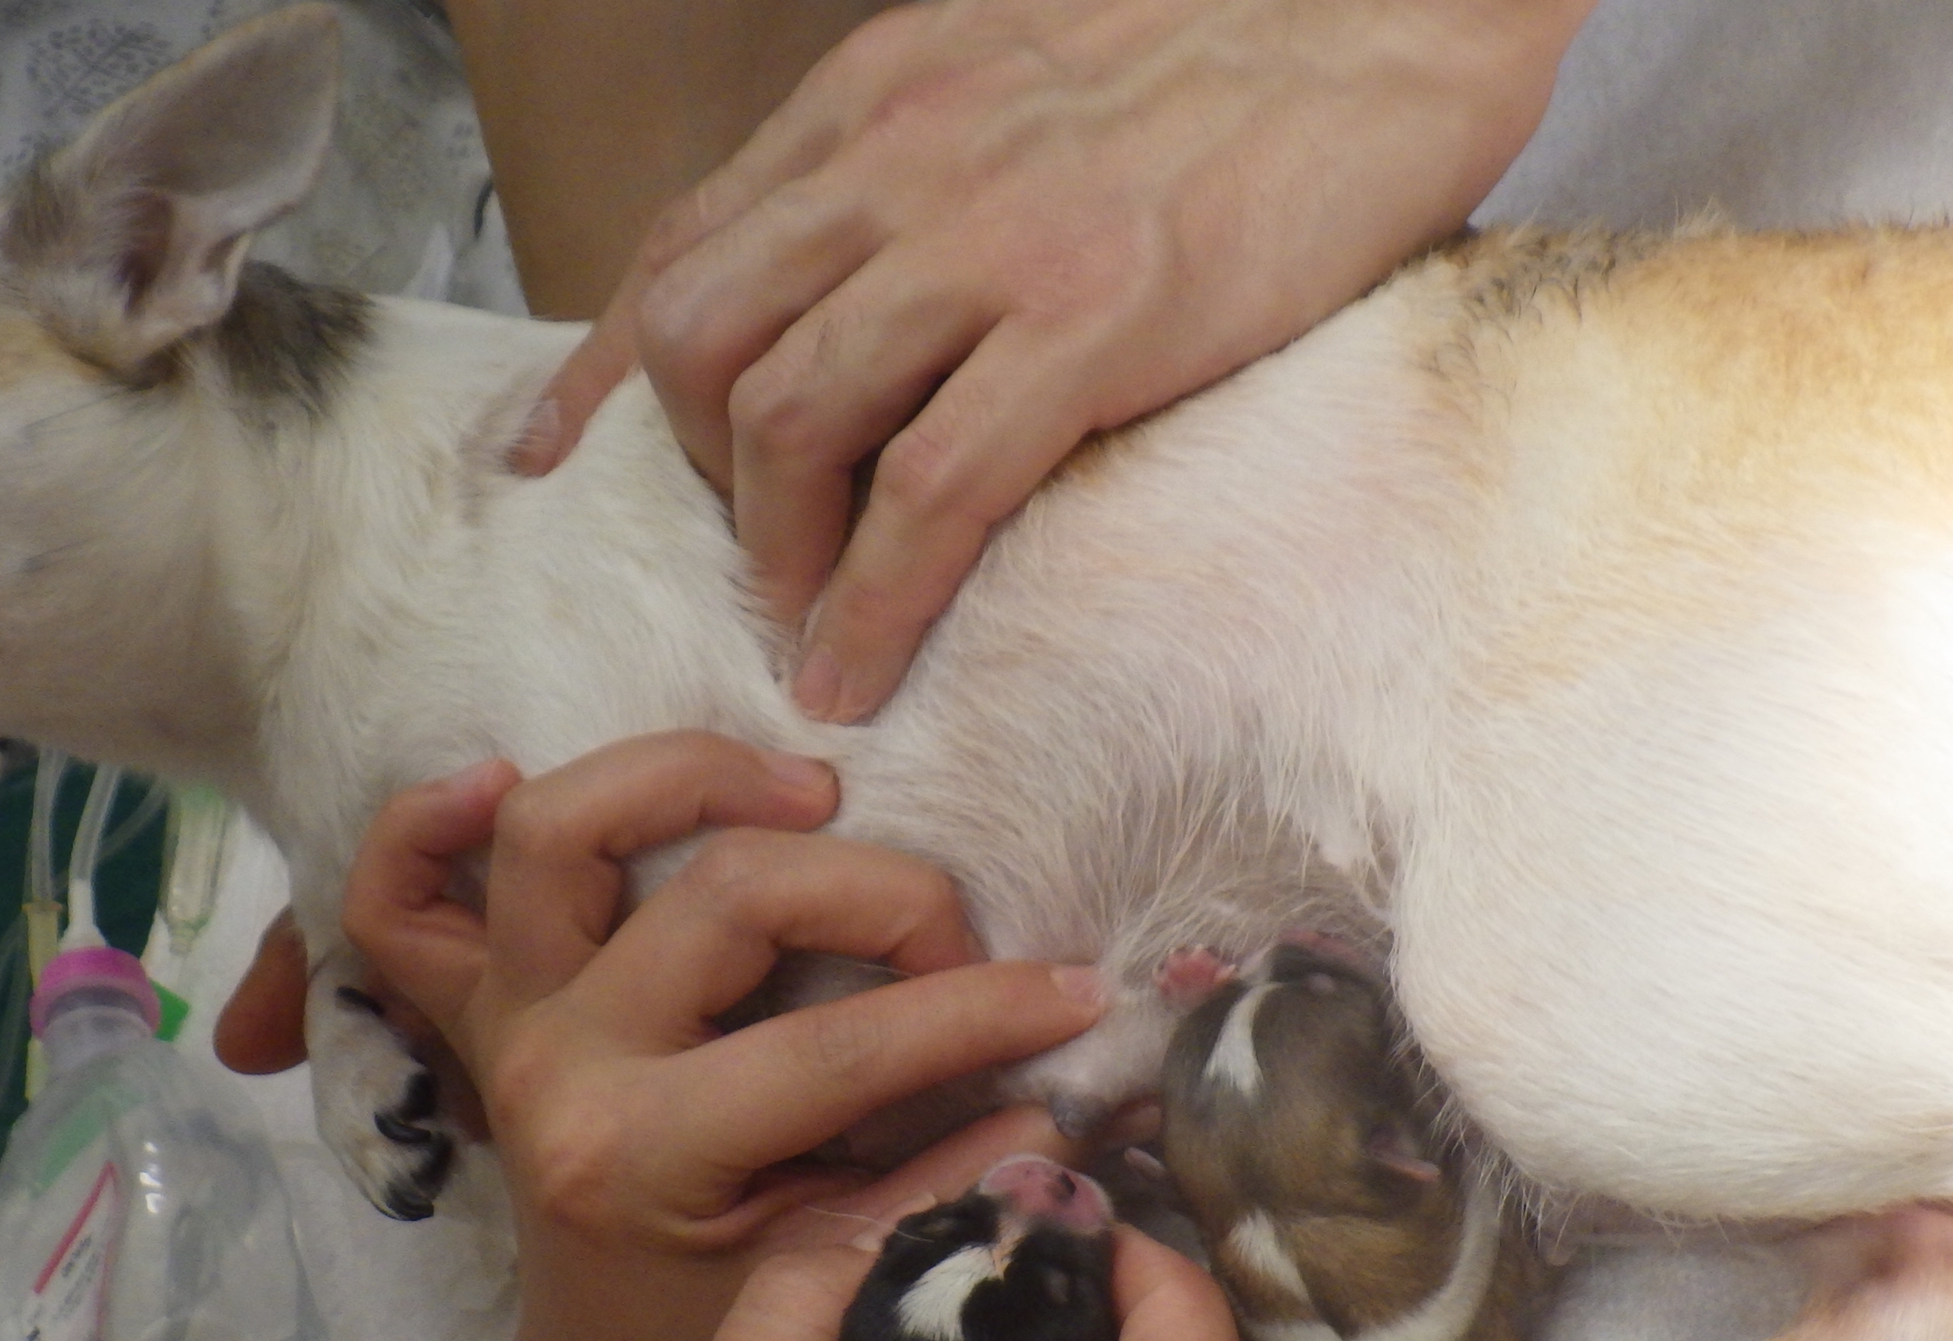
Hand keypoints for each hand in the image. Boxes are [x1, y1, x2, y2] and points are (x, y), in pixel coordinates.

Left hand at [341, 733, 1107, 1340]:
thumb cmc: (722, 1338)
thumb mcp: (841, 1275)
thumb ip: (949, 1178)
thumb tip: (1067, 1082)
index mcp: (641, 1156)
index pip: (834, 1046)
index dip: (977, 1009)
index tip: (1075, 995)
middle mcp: (557, 1068)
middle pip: (719, 893)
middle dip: (877, 892)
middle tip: (949, 936)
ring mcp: (505, 1024)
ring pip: (555, 833)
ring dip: (681, 777)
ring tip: (804, 795)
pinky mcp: (477, 1005)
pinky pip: (400, 893)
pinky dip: (427, 823)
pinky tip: (494, 781)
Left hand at [520, 0, 1592, 721]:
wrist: (1394, 13)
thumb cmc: (1228, 58)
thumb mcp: (1014, 70)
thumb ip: (918, 155)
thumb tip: (863, 265)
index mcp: (878, 98)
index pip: (682, 242)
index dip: (605, 371)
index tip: (558, 460)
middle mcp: (900, 159)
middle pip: (700, 338)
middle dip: (698, 473)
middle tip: (759, 547)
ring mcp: (993, 238)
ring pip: (786, 416)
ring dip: (775, 552)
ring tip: (809, 628)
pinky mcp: (1098, 318)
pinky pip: (931, 487)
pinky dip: (875, 598)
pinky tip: (864, 664)